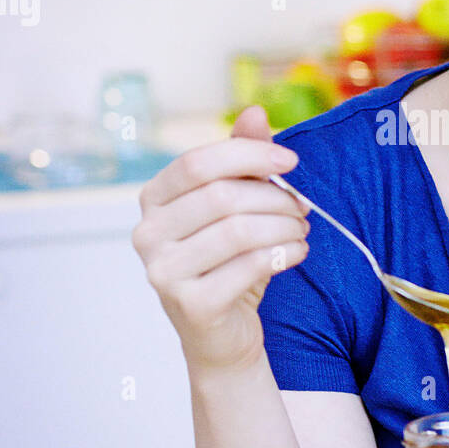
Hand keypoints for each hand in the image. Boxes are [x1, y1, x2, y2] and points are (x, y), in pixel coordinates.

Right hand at [132, 105, 310, 374]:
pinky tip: (295, 254)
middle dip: (274, 198)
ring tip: (299, 232)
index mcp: (154, 199)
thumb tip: (256, 112)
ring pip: (238, 230)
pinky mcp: (190, 304)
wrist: (222, 335)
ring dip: (283, 227)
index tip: (291, 161)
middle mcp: (147, 234)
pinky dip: (283, 254)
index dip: (250, 155)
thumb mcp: (236, 205)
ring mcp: (163, 272)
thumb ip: (242, 159)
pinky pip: (248, 266)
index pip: (199, 162)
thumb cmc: (229, 262)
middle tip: (301, 209)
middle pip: (221, 196)